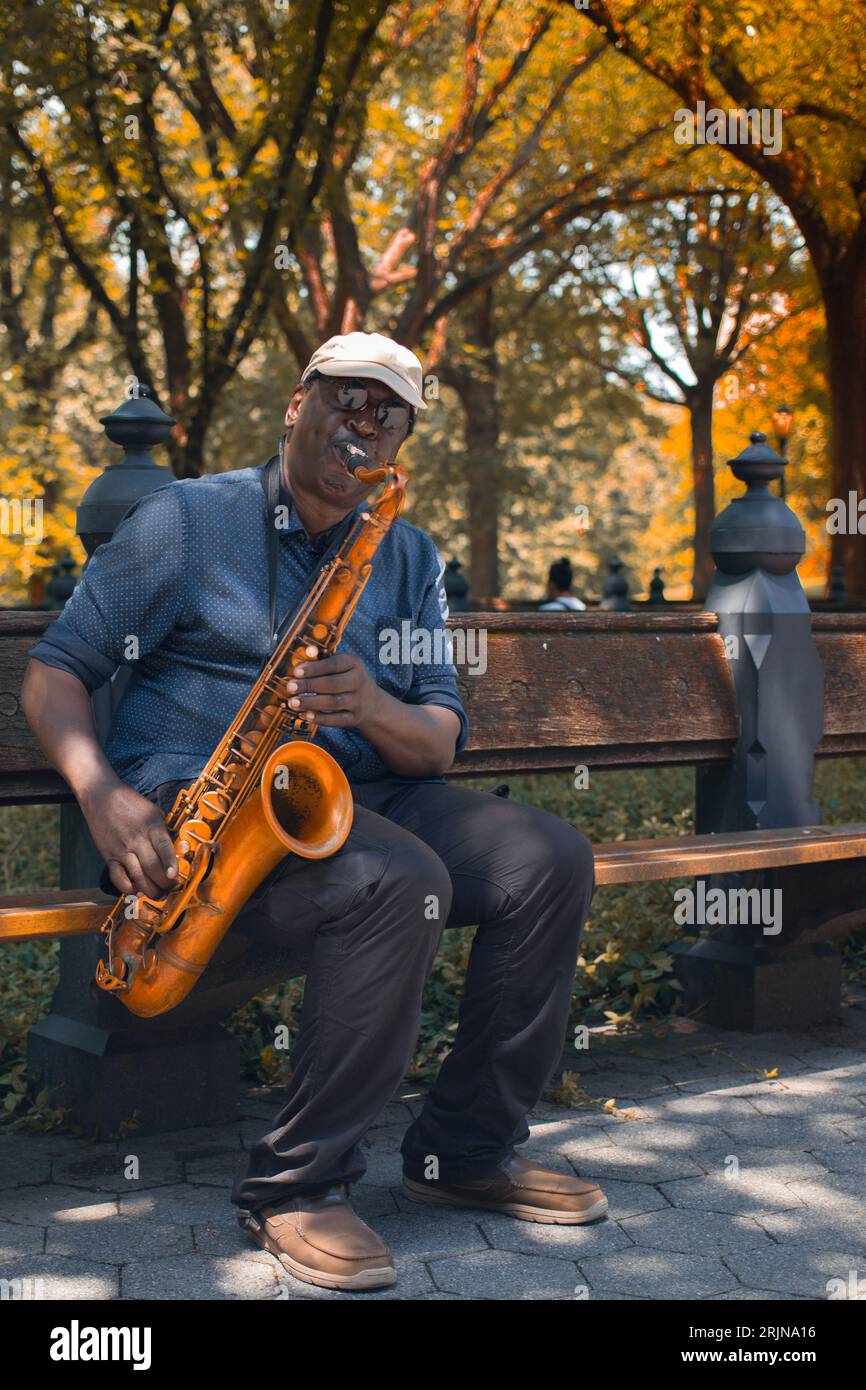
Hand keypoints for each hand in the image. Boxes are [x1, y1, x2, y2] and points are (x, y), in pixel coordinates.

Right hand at [79, 777, 189, 898]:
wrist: (101, 796)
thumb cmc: (130, 804)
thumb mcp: (153, 812)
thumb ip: (164, 831)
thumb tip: (179, 850)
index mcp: (151, 825)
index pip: (164, 848)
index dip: (170, 864)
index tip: (175, 876)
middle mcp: (137, 838)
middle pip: (152, 867)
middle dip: (165, 883)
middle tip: (172, 888)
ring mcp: (122, 849)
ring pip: (138, 876)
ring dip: (150, 890)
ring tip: (159, 894)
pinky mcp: (109, 856)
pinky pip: (118, 878)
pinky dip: (127, 888)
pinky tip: (136, 890)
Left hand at [285, 652, 383, 731]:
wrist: (373, 703)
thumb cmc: (348, 678)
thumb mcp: (342, 665)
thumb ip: (323, 660)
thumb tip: (304, 655)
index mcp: (354, 664)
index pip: (335, 664)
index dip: (315, 668)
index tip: (297, 671)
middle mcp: (358, 681)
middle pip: (333, 684)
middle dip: (309, 685)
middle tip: (290, 688)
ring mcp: (357, 701)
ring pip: (333, 702)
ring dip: (311, 703)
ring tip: (293, 703)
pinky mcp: (354, 718)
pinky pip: (337, 720)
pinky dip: (320, 719)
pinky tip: (305, 716)